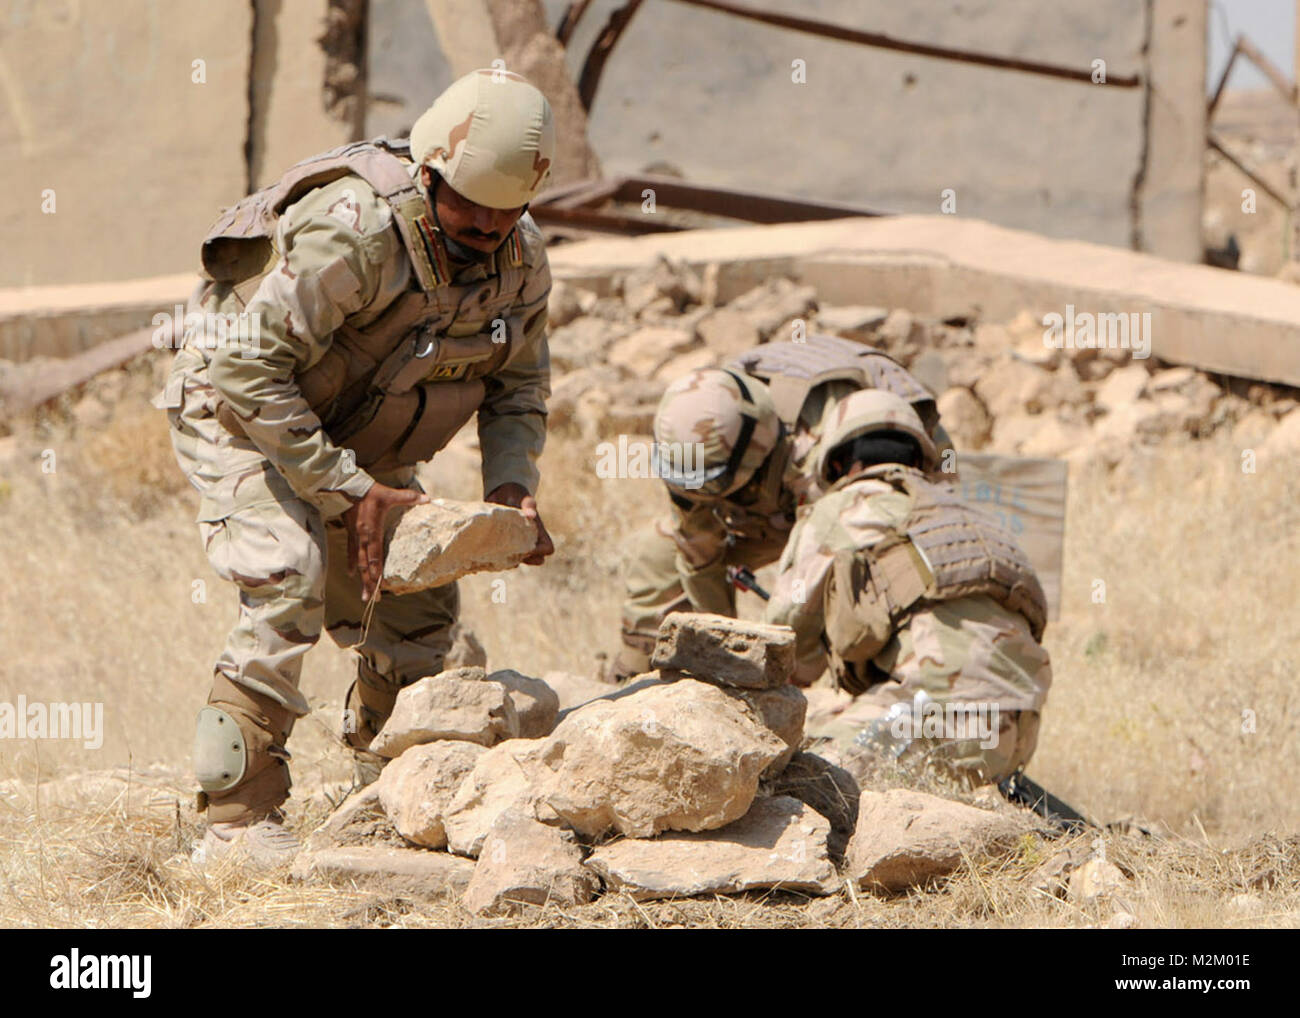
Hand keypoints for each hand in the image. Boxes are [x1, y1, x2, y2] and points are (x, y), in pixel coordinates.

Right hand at [343, 482, 428, 601]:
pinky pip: (350, 553)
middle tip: (374, 599)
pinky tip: (351, 574)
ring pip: (357, 563)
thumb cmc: (369, 491)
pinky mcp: (351, 534)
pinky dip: (351, 564)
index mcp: (372, 530)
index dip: (376, 571)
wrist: (346, 487)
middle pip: (365, 565)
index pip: (374, 555)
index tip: (380, 585)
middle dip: (370, 583)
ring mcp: (355, 537)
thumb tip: (428, 499)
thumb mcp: (389, 494)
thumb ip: (408, 498)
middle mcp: (362, 538)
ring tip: (364, 596)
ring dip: (361, 579)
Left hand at [485, 482, 553, 564]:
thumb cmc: (517, 495)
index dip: (540, 551)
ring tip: (500, 553)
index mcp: (539, 531)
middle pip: (537, 559)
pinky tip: (490, 551)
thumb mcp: (523, 498)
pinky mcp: (504, 545)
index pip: (548, 549)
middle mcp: (530, 540)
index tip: (527, 546)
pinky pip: (505, 559)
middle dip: (527, 559)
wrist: (502, 494)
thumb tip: (531, 515)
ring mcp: (518, 544)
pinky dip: (499, 558)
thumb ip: (529, 504)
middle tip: (513, 551)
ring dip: (512, 561)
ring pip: (520, 561)